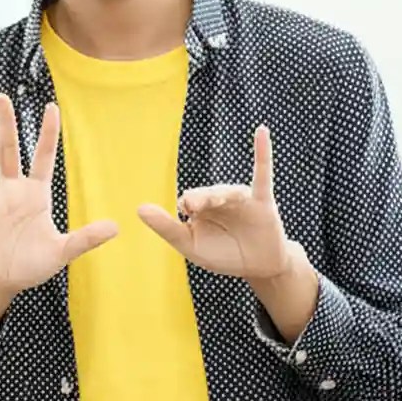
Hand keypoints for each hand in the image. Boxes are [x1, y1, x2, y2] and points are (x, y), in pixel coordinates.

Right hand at [0, 95, 117, 297]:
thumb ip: (85, 238)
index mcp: (36, 194)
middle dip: (9, 122)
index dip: (47, 132)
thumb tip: (116, 226)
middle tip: (3, 96)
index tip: (52, 107)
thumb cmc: (27, 267)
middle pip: (12, 148)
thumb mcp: (61, 252)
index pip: (43, 156)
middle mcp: (15, 189)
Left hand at [138, 126, 291, 279]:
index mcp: (200, 206)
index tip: (185, 211)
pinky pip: (262, 173)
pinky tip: (262, 132)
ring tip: (214, 202)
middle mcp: (219, 198)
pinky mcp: (262, 201)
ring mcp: (240, 198)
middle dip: (200, 199)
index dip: (187, 203)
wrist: (258, 268)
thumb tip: (139, 208)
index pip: (188, 199)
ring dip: (220, 196)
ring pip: (227, 191)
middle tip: (192, 207)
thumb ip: (166, 228)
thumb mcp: (190, 245)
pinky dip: (262, 152)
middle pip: (207, 193)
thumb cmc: (222, 254)